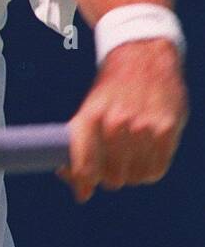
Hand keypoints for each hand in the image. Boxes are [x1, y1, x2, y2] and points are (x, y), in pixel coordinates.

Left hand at [58, 39, 187, 202]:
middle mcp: (115, 123)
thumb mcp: (90, 109)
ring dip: (131, 175)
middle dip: (108, 178)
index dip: (82, 183)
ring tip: (129, 160)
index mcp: (91, 118)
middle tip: (110, 169)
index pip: (85, 168)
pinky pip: (156, 170)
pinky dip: (150, 171)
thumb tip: (79, 192)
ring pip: (134, 178)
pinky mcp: (167, 128)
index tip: (83, 190)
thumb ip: (82, 147)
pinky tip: (146, 158)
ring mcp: (143, 127)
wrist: (143, 54)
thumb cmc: (112, 89)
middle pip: (111, 179)